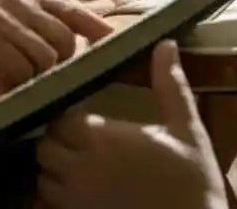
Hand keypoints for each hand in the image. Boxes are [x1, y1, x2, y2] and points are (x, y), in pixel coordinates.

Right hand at [0, 0, 114, 93]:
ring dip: (32, 75)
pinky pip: (19, 69)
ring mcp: (5, 20)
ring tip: (10, 78)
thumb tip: (65, 49)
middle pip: (65, 40)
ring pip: (45, 56)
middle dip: (58, 64)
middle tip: (35, 75)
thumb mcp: (2, 19)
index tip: (113, 41)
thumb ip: (32, 28)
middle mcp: (21, 3)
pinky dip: (12, 82)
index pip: (73, 11)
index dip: (97, 26)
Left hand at [34, 41, 226, 208]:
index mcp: (101, 138)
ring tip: (78, 168)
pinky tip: (81, 194)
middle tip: (78, 143)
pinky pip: (51, 207)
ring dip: (55, 172)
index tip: (82, 120)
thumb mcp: (186, 127)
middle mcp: (79, 169)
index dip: (67, 119)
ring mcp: (76, 200)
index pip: (58, 121)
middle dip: (57, 144)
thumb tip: (165, 43)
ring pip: (44, 180)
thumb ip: (170, 84)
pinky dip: (58, 199)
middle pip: (44, 149)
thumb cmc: (192, 178)